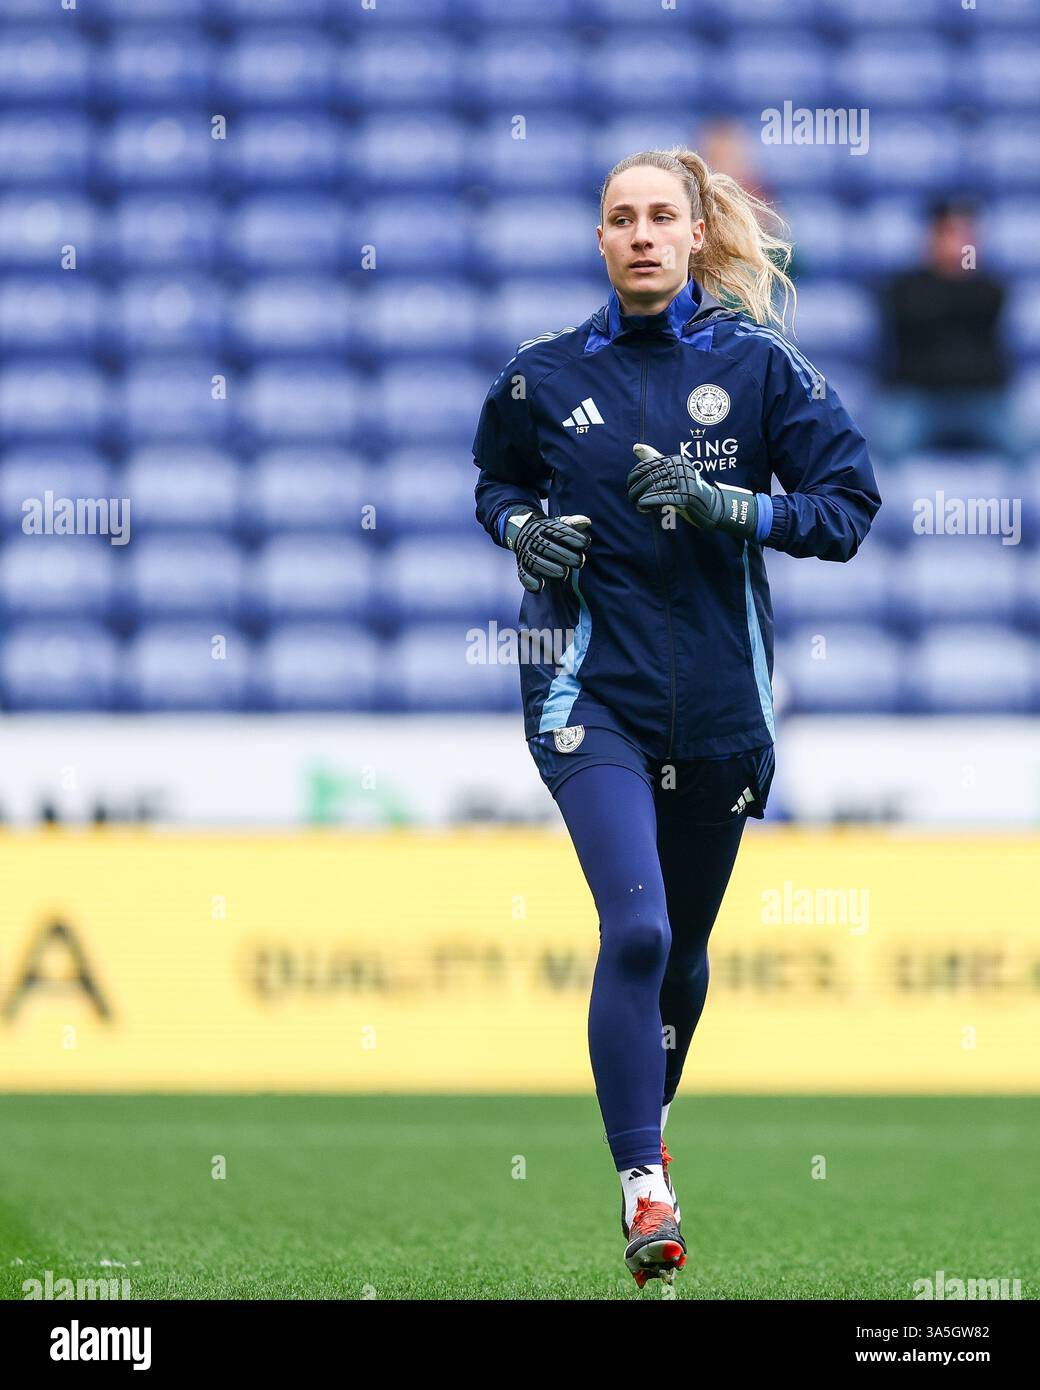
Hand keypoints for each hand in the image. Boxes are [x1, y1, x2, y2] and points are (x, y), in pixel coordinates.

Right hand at [504, 511, 591, 592]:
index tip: (585, 543)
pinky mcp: (522, 565)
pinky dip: (530, 581)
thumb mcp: (560, 524)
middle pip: (548, 548)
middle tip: (579, 562)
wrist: (523, 530)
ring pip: (535, 562)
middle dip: (564, 555)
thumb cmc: (550, 531)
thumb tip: (586, 522)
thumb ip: (573, 523)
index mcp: (544, 527)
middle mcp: (534, 539)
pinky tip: (540, 587)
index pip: (559, 531)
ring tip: (564, 573)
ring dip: (549, 568)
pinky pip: (523, 574)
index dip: (573, 537)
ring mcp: (526, 553)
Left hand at [627, 443, 758, 539]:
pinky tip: (643, 508)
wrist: (712, 508)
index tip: (630, 484)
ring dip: (642, 498)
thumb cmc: (687, 491)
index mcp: (676, 460)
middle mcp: (680, 468)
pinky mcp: (686, 496)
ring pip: (654, 488)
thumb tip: (635, 446)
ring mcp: (684, 482)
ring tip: (638, 505)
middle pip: (650, 477)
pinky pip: (661, 498)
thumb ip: (654, 461)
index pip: (648, 464)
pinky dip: (648, 503)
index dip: (635, 475)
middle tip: (631, 497)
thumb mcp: (671, 475)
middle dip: (637, 488)